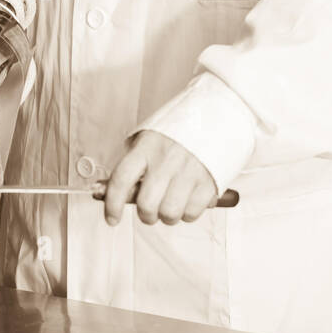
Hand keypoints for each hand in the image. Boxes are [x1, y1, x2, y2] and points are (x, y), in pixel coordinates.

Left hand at [103, 130, 217, 227]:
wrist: (219, 114)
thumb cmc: (180, 131)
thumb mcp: (151, 137)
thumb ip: (134, 163)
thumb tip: (112, 191)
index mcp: (148, 145)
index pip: (121, 179)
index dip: (112, 204)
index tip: (112, 218)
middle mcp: (167, 158)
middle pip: (146, 204)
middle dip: (146, 215)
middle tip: (150, 211)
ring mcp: (190, 170)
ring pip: (169, 213)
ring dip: (168, 216)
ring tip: (173, 202)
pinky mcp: (209, 181)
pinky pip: (192, 213)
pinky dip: (188, 213)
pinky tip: (190, 198)